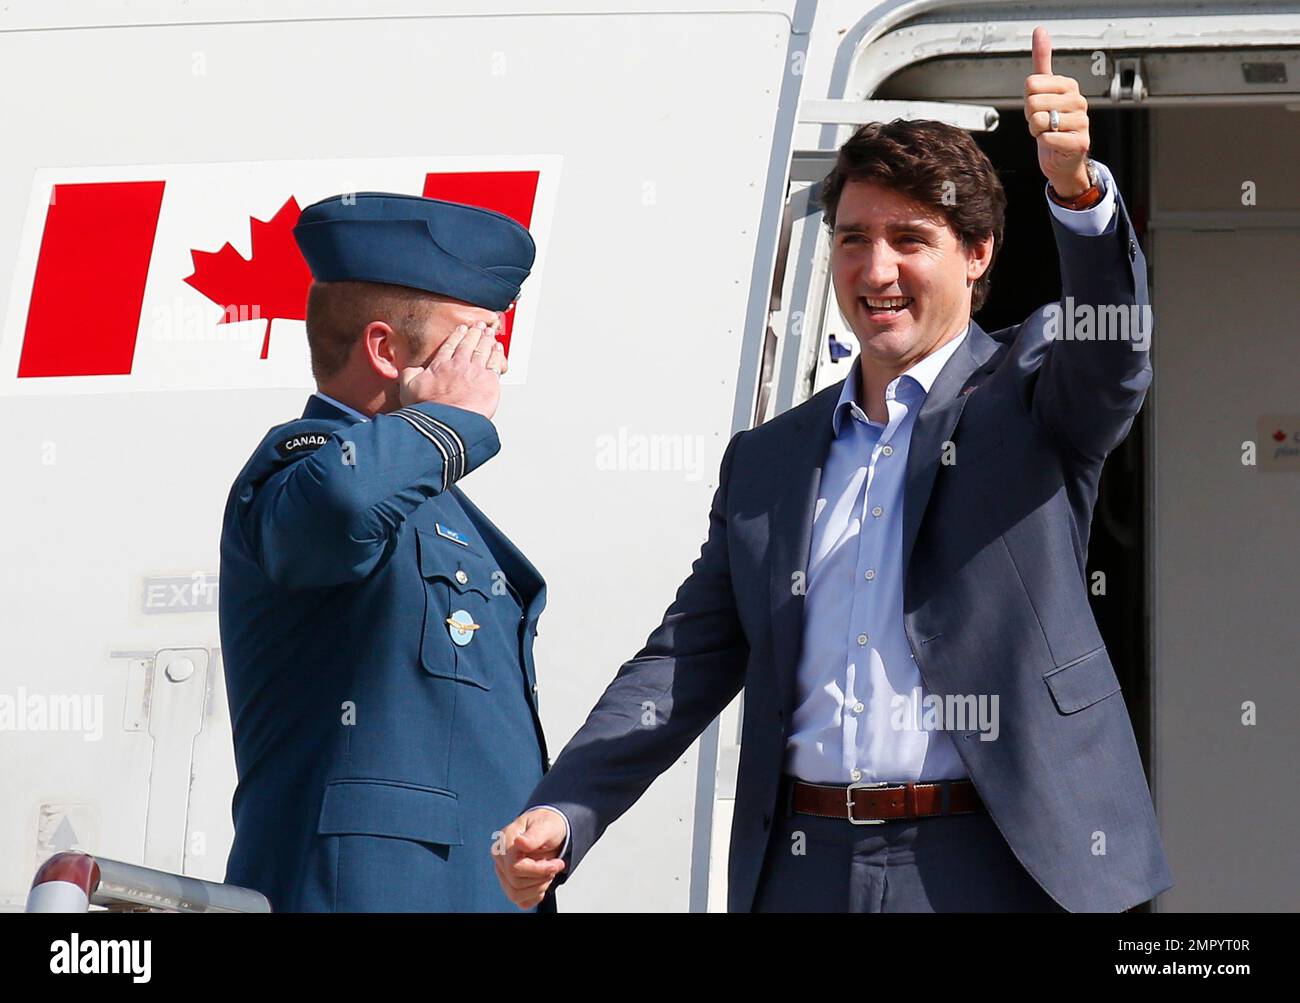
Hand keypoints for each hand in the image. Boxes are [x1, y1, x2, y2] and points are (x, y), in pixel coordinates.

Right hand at [398, 319, 507, 418]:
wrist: (447, 421)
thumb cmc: (429, 409)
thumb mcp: (408, 389)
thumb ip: (409, 375)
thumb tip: (411, 370)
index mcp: (441, 365)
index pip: (450, 345)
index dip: (457, 335)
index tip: (461, 329)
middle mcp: (459, 364)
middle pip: (469, 344)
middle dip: (474, 333)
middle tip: (478, 326)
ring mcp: (475, 371)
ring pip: (483, 350)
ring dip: (487, 339)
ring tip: (489, 333)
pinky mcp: (489, 381)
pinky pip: (495, 362)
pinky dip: (498, 353)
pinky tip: (499, 348)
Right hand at [493, 807, 566, 908]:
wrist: (549, 830)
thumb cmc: (547, 826)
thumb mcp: (547, 826)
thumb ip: (534, 836)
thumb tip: (520, 843)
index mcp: (504, 842)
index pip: (514, 868)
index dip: (538, 870)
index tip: (557, 863)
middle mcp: (500, 858)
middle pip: (516, 883)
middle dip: (541, 877)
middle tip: (555, 865)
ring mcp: (503, 872)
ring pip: (516, 894)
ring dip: (539, 886)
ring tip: (548, 872)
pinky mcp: (510, 884)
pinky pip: (521, 901)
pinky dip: (536, 895)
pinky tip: (542, 881)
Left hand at [1024, 26, 1090, 196]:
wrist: (1062, 157)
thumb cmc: (1050, 123)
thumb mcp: (1043, 90)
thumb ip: (1041, 61)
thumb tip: (1040, 30)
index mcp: (1069, 85)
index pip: (1031, 83)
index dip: (1028, 100)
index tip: (1038, 107)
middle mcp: (1078, 101)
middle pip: (1032, 102)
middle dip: (1030, 117)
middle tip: (1042, 123)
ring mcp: (1082, 121)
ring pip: (1038, 121)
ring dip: (1036, 131)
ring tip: (1048, 133)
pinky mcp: (1079, 142)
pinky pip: (1047, 138)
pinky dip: (1044, 143)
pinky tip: (1054, 143)